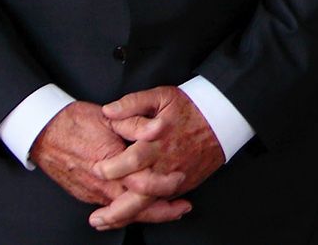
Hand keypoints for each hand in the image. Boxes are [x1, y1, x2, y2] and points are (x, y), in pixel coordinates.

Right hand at [29, 101, 189, 225]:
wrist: (43, 131)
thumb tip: (160, 127)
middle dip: (162, 212)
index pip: (144, 182)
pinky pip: (110, 209)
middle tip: (182, 209)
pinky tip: (139, 208)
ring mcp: (92, 192)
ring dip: (146, 213)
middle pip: (136, 207)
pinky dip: (127, 212)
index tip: (182, 180)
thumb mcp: (111, 117)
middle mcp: (101, 184)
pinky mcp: (85, 194)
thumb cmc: (76, 122)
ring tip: (169, 212)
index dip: (165, 184)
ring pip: (123, 212)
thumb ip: (137, 124)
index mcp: (112, 163)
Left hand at [93, 87, 223, 230]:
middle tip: (96, 218)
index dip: (111, 168)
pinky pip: (163, 202)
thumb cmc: (190, 106)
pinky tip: (129, 215)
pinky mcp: (184, 184)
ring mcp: (176, 176)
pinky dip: (146, 212)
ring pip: (151, 203)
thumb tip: (108, 111)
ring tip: (107, 222)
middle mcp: (166, 163)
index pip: (131, 160)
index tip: (95, 170)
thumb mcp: (161, 96)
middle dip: (116, 210)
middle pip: (140, 193)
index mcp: (157, 141)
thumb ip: (132, 103)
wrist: (222, 118)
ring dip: (128, 215)